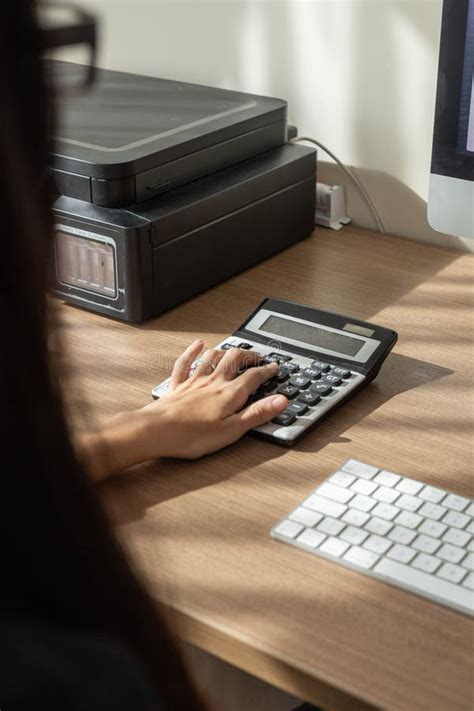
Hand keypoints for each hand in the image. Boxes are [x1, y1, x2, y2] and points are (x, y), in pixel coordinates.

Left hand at [139, 339, 287, 458]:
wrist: (157, 431)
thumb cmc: (192, 435)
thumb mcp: (232, 431)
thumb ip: (257, 414)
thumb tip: (281, 401)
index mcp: (230, 394)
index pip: (254, 377)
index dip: (267, 371)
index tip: (275, 368)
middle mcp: (214, 382)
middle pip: (234, 359)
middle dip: (249, 355)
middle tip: (257, 357)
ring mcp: (195, 381)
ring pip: (213, 357)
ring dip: (226, 351)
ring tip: (234, 350)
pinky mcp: (178, 385)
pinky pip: (186, 362)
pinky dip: (193, 351)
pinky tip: (198, 345)